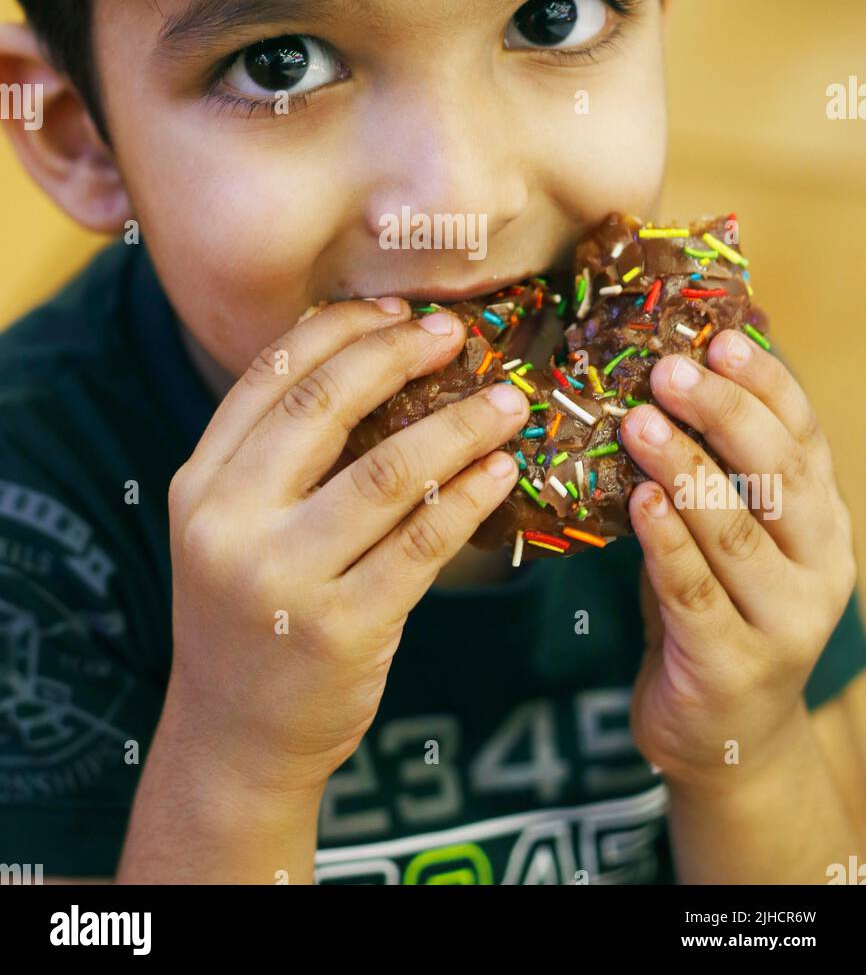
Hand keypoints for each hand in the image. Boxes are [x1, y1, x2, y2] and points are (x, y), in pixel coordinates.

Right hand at [165, 297, 528, 796]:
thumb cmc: (250, 614)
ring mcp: (284, 578)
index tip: (397, 308)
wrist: (236, 738)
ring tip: (508, 401)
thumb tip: (375, 357)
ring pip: (388, 471)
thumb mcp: (231, 528)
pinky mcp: (343, 627)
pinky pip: (424, 542)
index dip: (340, 329)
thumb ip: (278, 458)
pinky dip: (471, 496)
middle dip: (399, 355)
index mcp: (201, 484)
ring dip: (459, 425)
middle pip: (324, 406)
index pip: (270, 375)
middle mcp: (230, 524)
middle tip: (456, 334)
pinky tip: (501, 471)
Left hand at [619, 328, 856, 789]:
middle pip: (778, 474)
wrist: (728, 735)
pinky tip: (638, 501)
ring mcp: (783, 621)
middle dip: (722, 413)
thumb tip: (666, 374)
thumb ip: (714, 471)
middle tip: (667, 371)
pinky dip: (666, 542)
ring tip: (639, 422)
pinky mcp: (733, 664)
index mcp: (823, 521)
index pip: (804, 438)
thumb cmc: (717, 609)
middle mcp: (819, 566)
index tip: (721, 339)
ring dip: (684, 469)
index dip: (766, 384)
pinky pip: (695, 592)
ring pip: (735, 530)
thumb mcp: (729, 534)